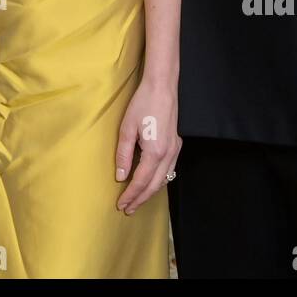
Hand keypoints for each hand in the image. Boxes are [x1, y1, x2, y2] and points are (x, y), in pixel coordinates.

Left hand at [114, 75, 180, 215]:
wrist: (162, 87)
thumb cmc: (142, 104)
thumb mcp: (126, 129)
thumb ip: (123, 155)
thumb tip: (120, 176)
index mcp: (155, 152)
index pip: (141, 181)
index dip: (130, 195)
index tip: (121, 204)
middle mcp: (168, 154)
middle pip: (154, 185)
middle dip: (140, 199)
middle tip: (128, 209)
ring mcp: (175, 150)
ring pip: (164, 180)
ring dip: (150, 192)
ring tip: (138, 200)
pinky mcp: (176, 144)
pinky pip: (169, 170)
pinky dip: (159, 181)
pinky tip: (152, 182)